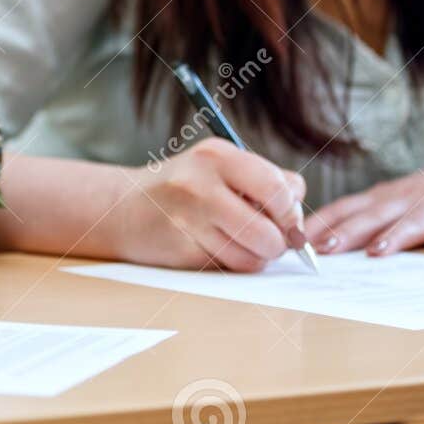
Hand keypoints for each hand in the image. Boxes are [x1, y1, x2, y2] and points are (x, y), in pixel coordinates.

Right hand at [110, 139, 307, 271]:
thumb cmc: (184, 188)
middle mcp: (201, 184)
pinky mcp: (180, 250)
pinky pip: (228, 268)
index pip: (279, 187)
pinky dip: (231, 265)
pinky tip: (215, 248)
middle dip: (278, 242)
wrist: (123, 207)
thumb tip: (299, 223)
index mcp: (218, 155)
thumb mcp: (220, 166)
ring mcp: (188, 219)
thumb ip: (265, 182)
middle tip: (270, 239)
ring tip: (240, 243)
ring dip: (256, 257)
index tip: (286, 219)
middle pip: (270, 229)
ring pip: (252, 255)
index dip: (291, 211)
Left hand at [303, 155, 423, 257]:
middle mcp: (404, 202)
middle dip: (346, 232)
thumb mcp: (391, 200)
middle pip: (372, 217)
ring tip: (378, 251)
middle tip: (322, 248)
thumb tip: (316, 241)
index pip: (345, 209)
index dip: (320, 223)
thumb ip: (360, 217)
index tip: (294, 239)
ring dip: (395, 236)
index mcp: (382, 200)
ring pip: (413, 222)